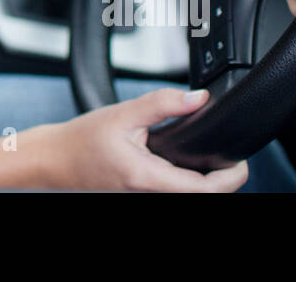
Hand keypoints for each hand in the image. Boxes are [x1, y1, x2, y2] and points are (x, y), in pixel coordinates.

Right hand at [36, 88, 247, 190]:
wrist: (55, 160)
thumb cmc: (81, 141)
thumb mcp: (123, 114)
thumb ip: (163, 104)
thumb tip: (198, 98)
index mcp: (148, 178)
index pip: (205, 190)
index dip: (231, 178)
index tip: (241, 160)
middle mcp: (150, 194)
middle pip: (203, 196)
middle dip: (224, 178)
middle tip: (231, 154)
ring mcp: (147, 197)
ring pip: (189, 194)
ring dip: (208, 180)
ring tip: (213, 155)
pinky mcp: (144, 193)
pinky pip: (176, 191)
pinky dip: (190, 180)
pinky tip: (187, 161)